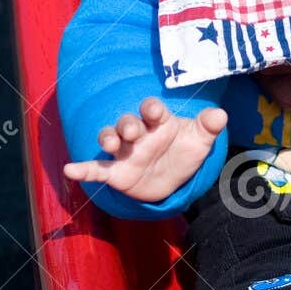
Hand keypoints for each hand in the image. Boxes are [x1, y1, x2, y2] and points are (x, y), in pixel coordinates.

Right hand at [62, 98, 227, 202]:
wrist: (173, 180)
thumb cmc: (184, 151)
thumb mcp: (200, 141)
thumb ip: (208, 127)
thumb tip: (220, 114)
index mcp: (159, 122)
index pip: (151, 109)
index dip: (150, 109)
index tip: (152, 111)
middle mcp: (139, 133)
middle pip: (128, 123)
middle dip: (128, 125)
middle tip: (133, 131)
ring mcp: (125, 152)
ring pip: (110, 139)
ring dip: (108, 139)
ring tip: (111, 145)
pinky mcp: (115, 172)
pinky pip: (96, 168)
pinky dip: (82, 169)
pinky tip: (69, 170)